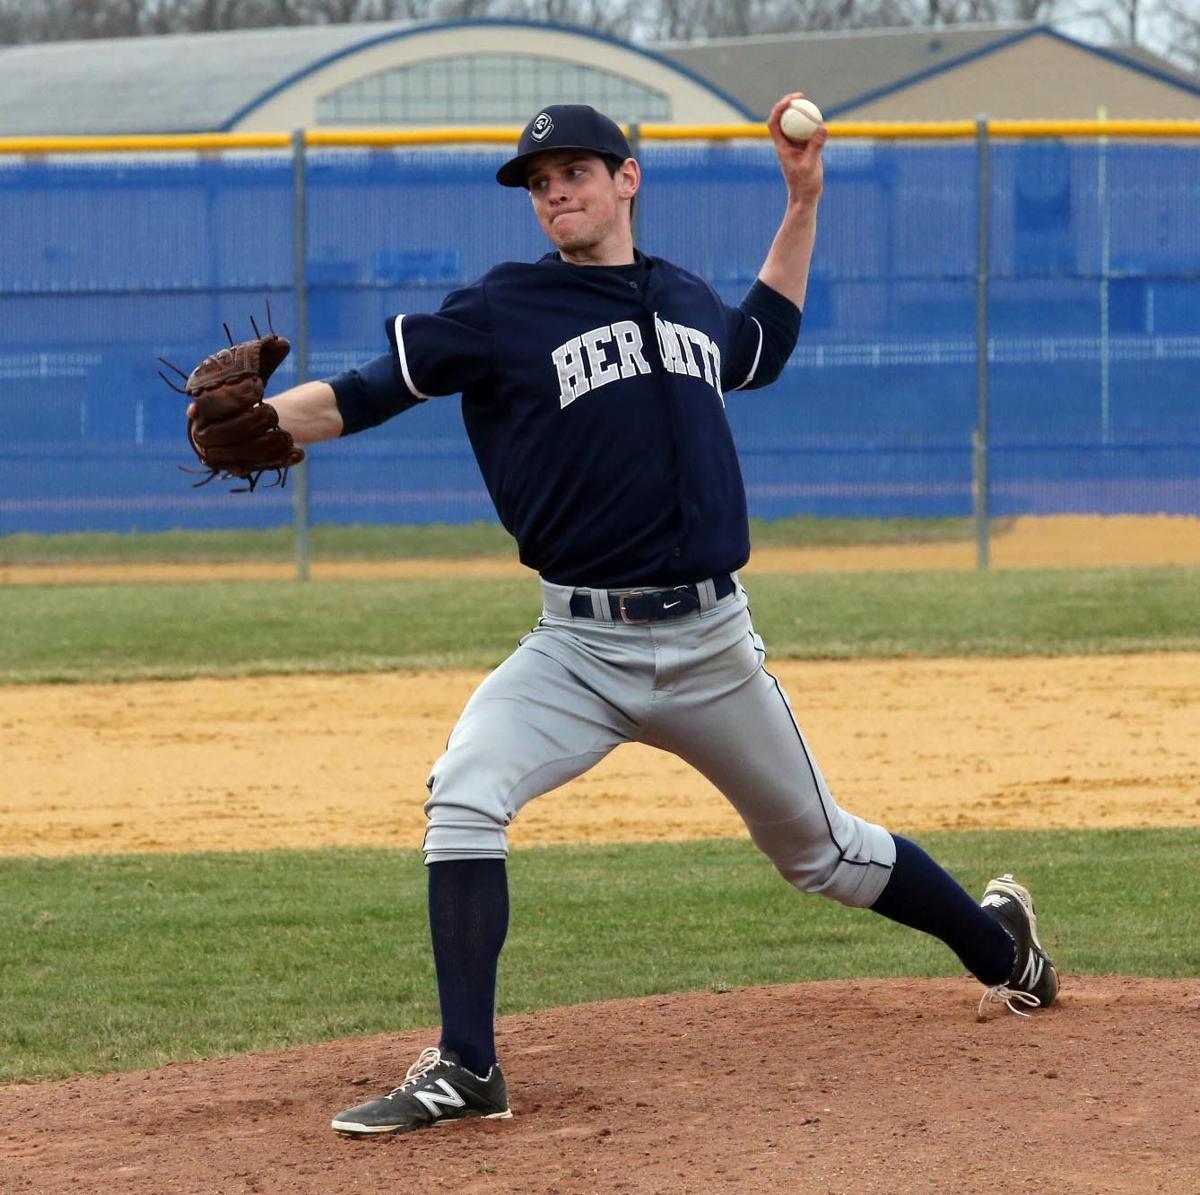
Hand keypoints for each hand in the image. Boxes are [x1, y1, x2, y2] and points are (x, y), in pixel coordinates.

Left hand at [766, 93, 826, 209]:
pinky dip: (812, 123)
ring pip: (795, 124)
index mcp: (781, 147)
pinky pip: (807, 131)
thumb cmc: (804, 184)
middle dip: (790, 104)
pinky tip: (820, 118)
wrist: (805, 196)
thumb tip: (823, 127)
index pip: (774, 123)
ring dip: (801, 112)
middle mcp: (786, 144)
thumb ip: (816, 146)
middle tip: (802, 96)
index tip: (790, 101)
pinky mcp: (805, 148)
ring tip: (810, 103)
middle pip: (783, 119)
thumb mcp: (810, 165)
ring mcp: (795, 145)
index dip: (779, 108)